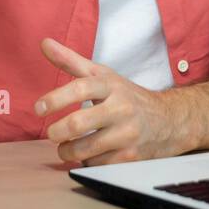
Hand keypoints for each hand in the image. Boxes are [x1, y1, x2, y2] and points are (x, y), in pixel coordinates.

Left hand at [34, 38, 194, 165]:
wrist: (169, 119)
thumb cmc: (127, 96)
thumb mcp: (103, 75)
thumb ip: (71, 61)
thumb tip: (44, 44)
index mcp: (112, 86)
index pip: (80, 88)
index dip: (55, 99)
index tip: (39, 108)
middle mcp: (121, 108)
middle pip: (78, 123)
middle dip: (56, 132)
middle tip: (52, 133)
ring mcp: (127, 134)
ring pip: (84, 149)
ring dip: (67, 151)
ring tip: (66, 146)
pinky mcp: (130, 157)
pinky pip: (97, 164)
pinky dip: (87, 161)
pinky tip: (90, 153)